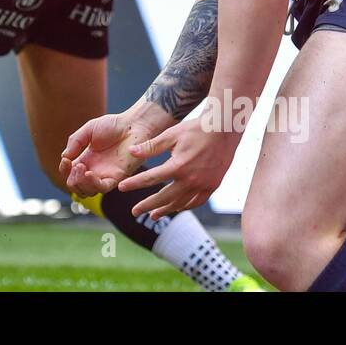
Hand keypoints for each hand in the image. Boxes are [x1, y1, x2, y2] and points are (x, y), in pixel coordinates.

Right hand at [60, 111, 165, 196]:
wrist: (133, 125)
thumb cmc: (113, 125)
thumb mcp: (88, 130)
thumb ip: (75, 142)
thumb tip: (64, 157)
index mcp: (86, 159)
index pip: (70, 173)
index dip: (64, 170)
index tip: (66, 160)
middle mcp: (95, 170)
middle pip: (77, 187)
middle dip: (72, 180)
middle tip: (76, 166)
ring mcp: (106, 175)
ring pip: (88, 191)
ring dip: (81, 183)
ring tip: (82, 168)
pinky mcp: (118, 177)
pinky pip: (103, 188)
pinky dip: (94, 184)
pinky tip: (90, 173)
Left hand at [116, 118, 240, 218]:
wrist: (225, 130)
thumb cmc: (196, 129)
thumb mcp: (171, 134)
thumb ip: (151, 146)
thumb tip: (131, 152)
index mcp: (178, 166)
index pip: (151, 178)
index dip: (134, 184)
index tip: (121, 188)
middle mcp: (191, 179)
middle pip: (164, 197)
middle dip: (148, 205)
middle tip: (134, 212)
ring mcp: (204, 185)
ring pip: (181, 203)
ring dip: (166, 209)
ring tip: (153, 215)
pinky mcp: (213, 186)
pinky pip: (197, 202)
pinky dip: (185, 206)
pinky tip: (177, 207)